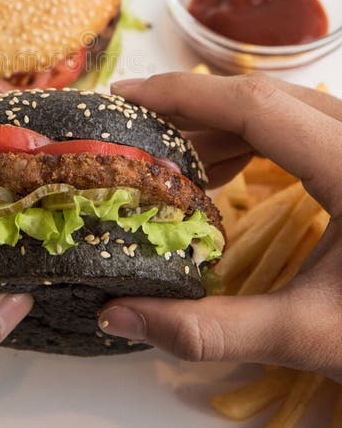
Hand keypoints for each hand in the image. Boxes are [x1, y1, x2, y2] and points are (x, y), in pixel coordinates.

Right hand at [98, 73, 341, 381]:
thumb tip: (118, 316)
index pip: (254, 105)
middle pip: (265, 98)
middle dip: (193, 108)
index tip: (126, 97)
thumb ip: (212, 329)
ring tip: (171, 158)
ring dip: (221, 125)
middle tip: (135, 129)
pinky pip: (302, 127)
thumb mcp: (309, 334)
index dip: (184, 94)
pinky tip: (223, 171)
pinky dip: (254, 139)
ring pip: (284, 108)